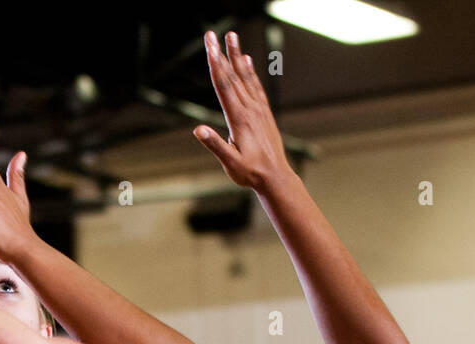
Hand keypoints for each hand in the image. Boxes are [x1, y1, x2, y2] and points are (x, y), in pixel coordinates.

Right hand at [193, 30, 294, 192]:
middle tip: (212, 34)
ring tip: (232, 37)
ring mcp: (258, 109)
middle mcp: (250, 109)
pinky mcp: (264, 113)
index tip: (209, 46)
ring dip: (237, 55)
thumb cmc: (251, 173)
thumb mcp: (230, 163)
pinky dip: (250, 71)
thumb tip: (198, 130)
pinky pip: (255, 87)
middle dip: (221, 53)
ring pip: (245, 77)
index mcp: (239, 118)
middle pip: (232, 76)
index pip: (223, 85)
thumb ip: (215, 145)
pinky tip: (246, 61)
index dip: (215, 64)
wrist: (276, 177)